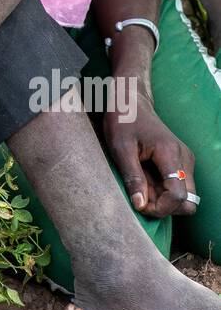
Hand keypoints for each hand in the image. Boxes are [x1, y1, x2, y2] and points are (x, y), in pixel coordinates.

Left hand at [103, 84, 196, 218]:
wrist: (131, 101)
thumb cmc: (123, 121)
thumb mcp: (120, 148)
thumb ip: (132, 177)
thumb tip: (140, 205)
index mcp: (170, 153)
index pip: (179, 196)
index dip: (160, 208)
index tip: (139, 203)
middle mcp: (185, 158)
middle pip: (188, 202)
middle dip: (163, 207)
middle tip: (139, 195)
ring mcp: (185, 161)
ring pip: (184, 197)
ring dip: (162, 200)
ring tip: (139, 185)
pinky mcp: (181, 163)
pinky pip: (178, 187)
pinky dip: (162, 192)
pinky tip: (144, 179)